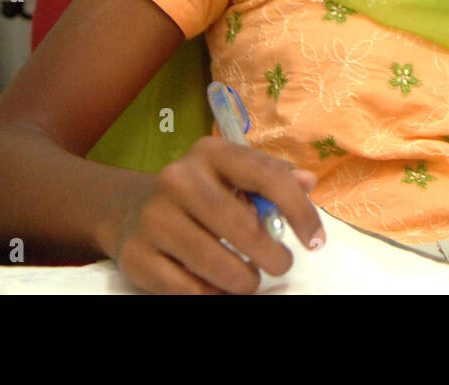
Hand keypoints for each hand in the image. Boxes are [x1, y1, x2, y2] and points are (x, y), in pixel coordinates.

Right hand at [111, 137, 323, 293]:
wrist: (132, 210)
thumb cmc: (202, 194)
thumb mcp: (235, 175)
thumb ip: (273, 177)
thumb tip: (308, 182)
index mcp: (211, 153)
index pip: (268, 178)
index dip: (300, 211)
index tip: (316, 242)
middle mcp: (178, 179)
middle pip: (244, 229)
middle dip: (273, 257)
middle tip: (280, 266)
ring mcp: (153, 218)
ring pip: (218, 266)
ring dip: (245, 281)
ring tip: (249, 279)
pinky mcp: (136, 256)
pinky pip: (190, 291)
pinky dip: (214, 296)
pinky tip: (219, 289)